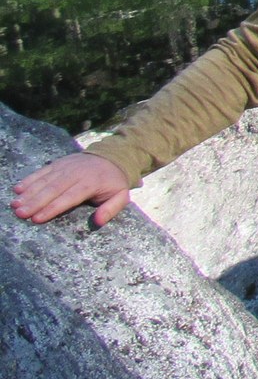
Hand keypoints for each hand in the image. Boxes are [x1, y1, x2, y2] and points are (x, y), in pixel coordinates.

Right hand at [10, 151, 130, 226]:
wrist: (112, 157)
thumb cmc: (113, 182)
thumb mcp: (121, 196)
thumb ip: (111, 209)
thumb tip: (98, 221)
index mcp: (91, 183)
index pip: (69, 197)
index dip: (53, 208)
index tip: (38, 218)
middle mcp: (76, 173)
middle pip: (53, 189)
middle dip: (36, 202)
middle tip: (21, 213)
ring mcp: (66, 166)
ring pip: (45, 180)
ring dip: (29, 192)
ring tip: (16, 204)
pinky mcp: (59, 163)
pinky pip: (42, 171)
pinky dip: (29, 179)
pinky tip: (18, 189)